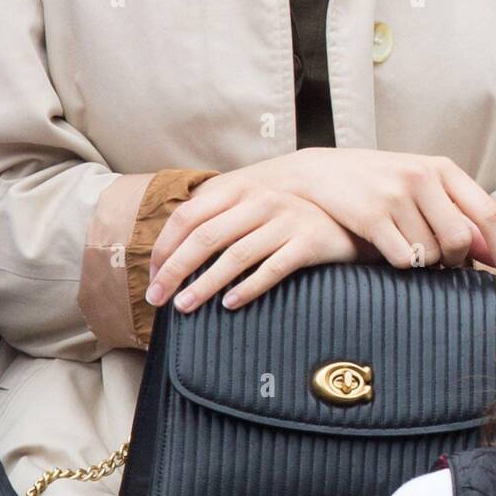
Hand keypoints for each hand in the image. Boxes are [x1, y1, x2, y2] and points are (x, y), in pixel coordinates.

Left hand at [145, 175, 374, 312]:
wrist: (343, 217)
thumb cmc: (285, 220)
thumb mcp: (249, 209)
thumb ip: (215, 220)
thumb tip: (167, 254)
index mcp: (238, 189)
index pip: (188, 216)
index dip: (166, 246)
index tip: (152, 275)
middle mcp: (260, 200)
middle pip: (206, 237)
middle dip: (175, 270)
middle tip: (157, 299)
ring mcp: (286, 220)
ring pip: (235, 256)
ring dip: (205, 284)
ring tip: (184, 306)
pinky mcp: (308, 242)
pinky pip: (272, 268)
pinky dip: (248, 288)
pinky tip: (230, 305)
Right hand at [239, 149, 495, 288]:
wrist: (318, 172)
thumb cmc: (377, 182)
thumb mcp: (420, 185)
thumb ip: (457, 212)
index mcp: (443, 169)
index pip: (492, 213)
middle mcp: (422, 177)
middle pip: (461, 240)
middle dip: (456, 261)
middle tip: (441, 262)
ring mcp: (396, 194)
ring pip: (432, 254)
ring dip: (424, 262)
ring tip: (404, 245)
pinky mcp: (371, 214)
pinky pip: (404, 259)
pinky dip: (401, 263)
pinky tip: (387, 248)